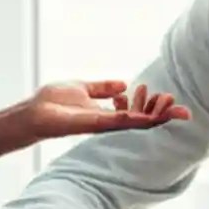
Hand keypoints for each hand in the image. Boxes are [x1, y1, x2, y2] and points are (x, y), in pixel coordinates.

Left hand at [24, 80, 190, 139]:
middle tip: (174, 100)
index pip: (139, 112)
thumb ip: (102, 88)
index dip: (154, 105)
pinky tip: (152, 114)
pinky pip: (121, 122)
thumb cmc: (54, 102)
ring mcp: (104, 124)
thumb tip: (124, 84)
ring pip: (137, 122)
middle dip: (161, 111)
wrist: (34, 111)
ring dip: (155, 114)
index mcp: (108, 113)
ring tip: (171, 103)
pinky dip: (136, 117)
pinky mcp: (95, 124)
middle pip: (143, 119)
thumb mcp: (83, 88)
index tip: (166, 95)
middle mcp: (109, 121)